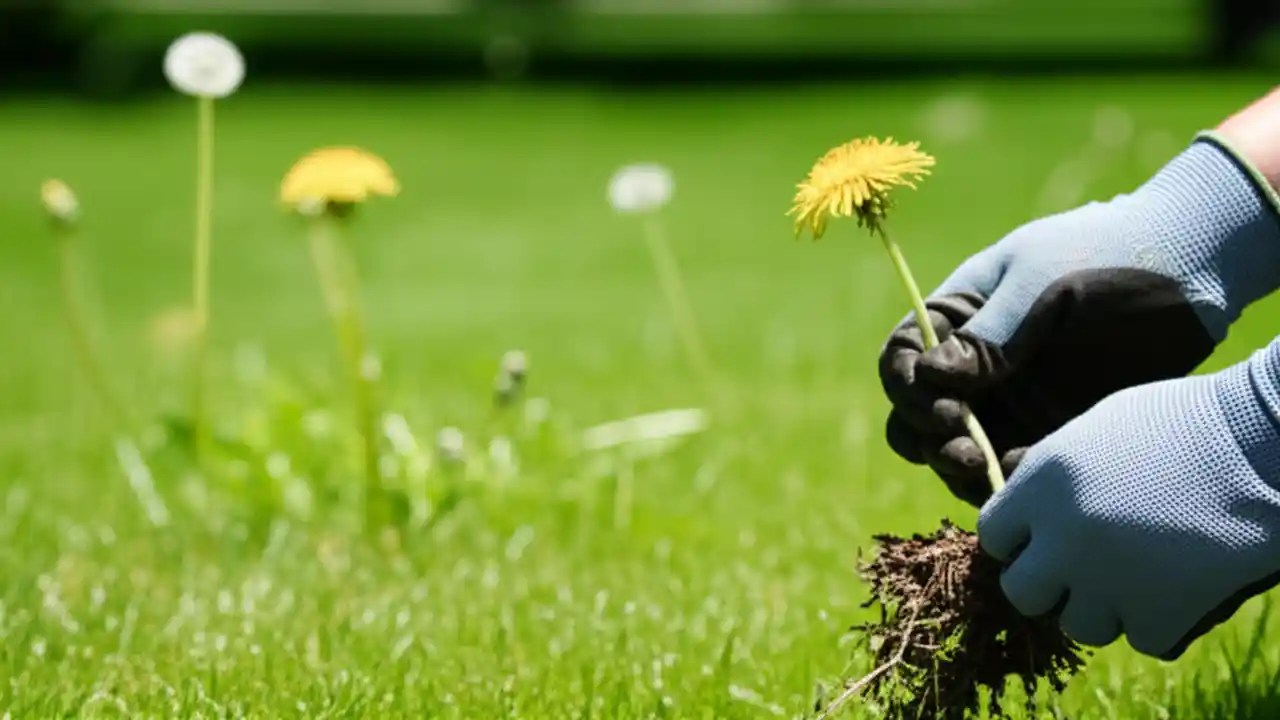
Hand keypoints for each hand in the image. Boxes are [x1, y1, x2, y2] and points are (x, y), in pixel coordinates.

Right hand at [881, 135, 1279, 505]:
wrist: (1192, 266)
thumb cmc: (1107, 255)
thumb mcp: (1040, 284)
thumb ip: (988, 335)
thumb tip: (929, 376)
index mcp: (959, 316)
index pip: (903, 358)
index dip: (905, 388)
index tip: (943, 407)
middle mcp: (974, 363)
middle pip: (918, 414)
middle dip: (929, 436)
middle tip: (966, 447)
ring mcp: (1011, 399)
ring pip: (957, 448)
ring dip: (958, 466)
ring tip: (987, 469)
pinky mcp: (1050, 429)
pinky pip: (1011, 467)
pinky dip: (1008, 479)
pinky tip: (1031, 473)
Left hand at [978, 342, 1279, 658]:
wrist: (1261, 442)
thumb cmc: (1183, 421)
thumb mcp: (1096, 427)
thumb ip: (1052, 473)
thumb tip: (1025, 502)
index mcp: (1040, 486)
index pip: (994, 536)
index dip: (1021, 540)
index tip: (1047, 537)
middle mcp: (1061, 539)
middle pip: (1022, 593)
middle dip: (1050, 584)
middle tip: (1083, 569)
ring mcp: (1107, 582)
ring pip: (1079, 626)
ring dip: (1104, 607)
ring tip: (1137, 575)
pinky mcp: (1159, 615)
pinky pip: (1141, 638)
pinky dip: (1159, 621)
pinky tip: (1178, 588)